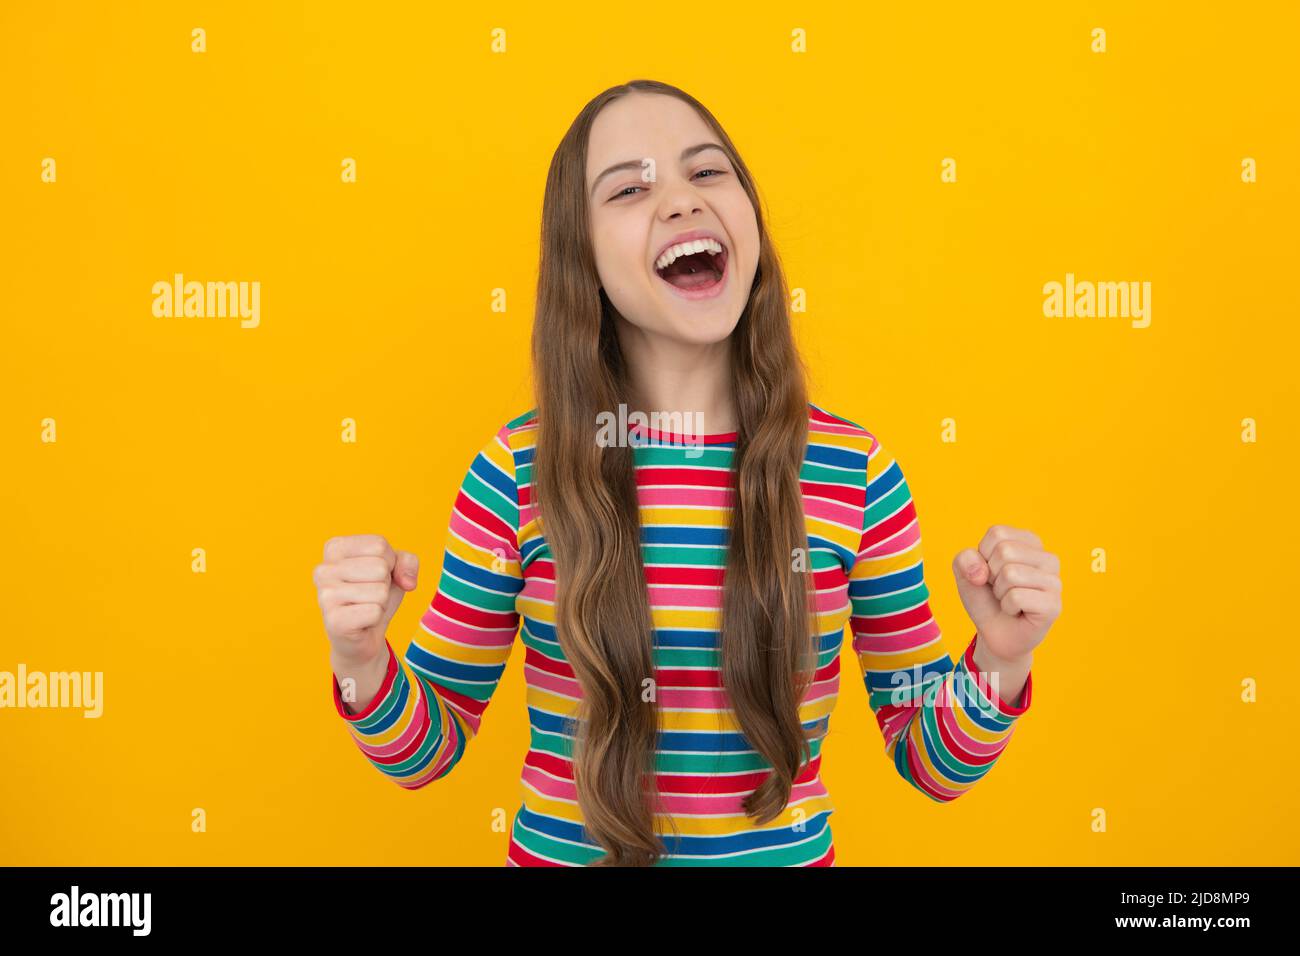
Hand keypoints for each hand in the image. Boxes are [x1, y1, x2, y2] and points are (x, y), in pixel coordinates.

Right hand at [314, 534, 419, 668]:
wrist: (365, 635)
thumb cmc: (376, 595)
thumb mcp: (395, 569)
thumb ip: (408, 561)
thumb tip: (407, 582)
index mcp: (334, 548)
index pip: (379, 544)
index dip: (389, 562)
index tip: (373, 575)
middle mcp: (323, 569)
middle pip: (380, 567)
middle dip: (385, 584)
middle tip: (369, 595)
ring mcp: (325, 595)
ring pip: (380, 590)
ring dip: (381, 602)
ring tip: (365, 607)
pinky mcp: (334, 621)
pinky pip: (375, 611)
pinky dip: (376, 618)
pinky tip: (362, 622)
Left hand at [952, 525, 1060, 663]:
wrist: (994, 633)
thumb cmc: (985, 598)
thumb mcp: (966, 573)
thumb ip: (964, 559)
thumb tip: (981, 571)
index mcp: (1030, 541)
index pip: (997, 533)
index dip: (983, 555)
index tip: (991, 572)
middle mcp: (1048, 558)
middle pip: (1004, 551)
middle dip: (991, 575)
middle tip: (1000, 589)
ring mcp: (1054, 582)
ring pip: (1010, 574)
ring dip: (999, 592)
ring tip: (1009, 600)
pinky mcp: (1054, 605)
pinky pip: (1016, 597)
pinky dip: (1007, 607)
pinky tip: (1016, 612)